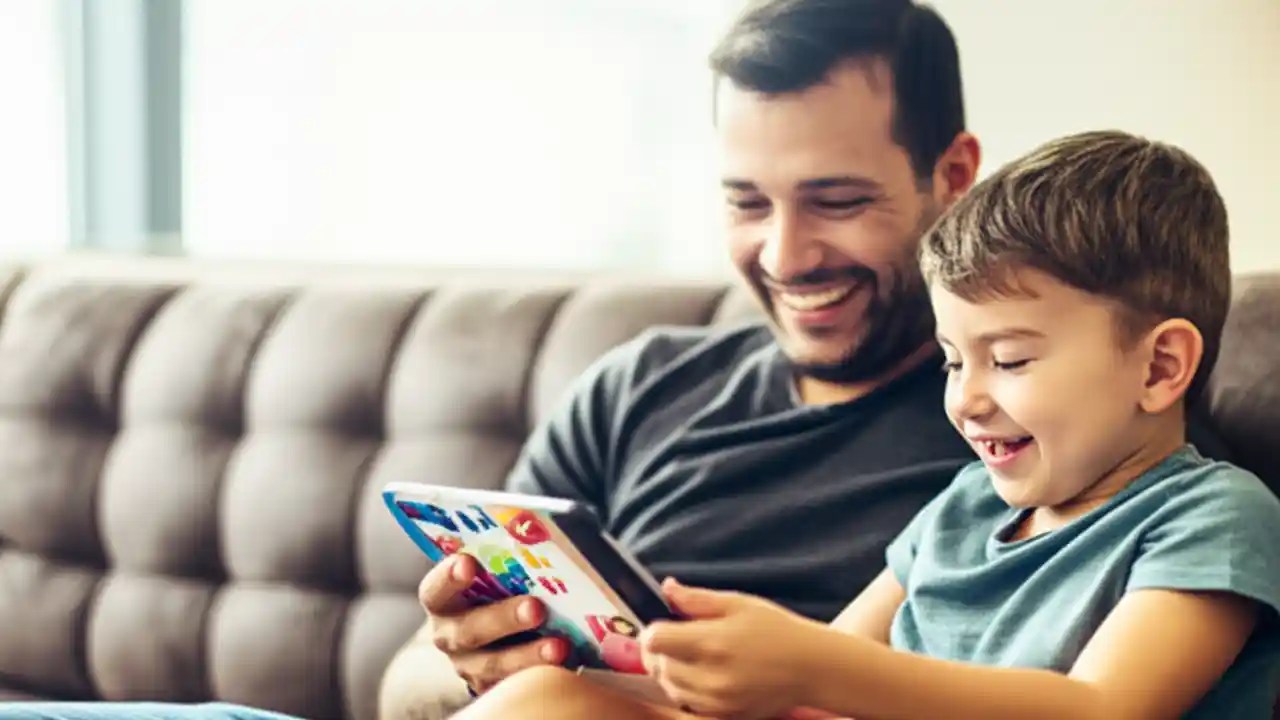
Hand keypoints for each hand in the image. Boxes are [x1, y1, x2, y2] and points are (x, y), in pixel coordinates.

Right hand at [419, 554, 569, 693]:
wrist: (489, 635)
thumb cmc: (492, 590)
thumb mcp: (488, 574)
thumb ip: (501, 561)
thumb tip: (539, 531)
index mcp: (441, 601)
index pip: (436, 589)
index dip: (450, 577)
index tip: (469, 563)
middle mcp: (449, 635)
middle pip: (469, 631)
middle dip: (503, 619)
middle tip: (535, 607)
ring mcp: (469, 665)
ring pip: (494, 664)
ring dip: (528, 654)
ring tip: (559, 646)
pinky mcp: (492, 686)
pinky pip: (514, 684)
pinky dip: (539, 673)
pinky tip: (565, 661)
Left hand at [640, 578, 826, 718]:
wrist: (812, 668)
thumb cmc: (777, 630)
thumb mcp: (738, 604)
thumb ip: (697, 599)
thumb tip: (667, 588)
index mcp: (712, 642)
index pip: (655, 641)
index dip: (652, 630)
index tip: (663, 625)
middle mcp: (710, 676)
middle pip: (658, 666)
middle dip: (658, 652)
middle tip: (674, 639)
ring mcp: (717, 702)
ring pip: (671, 689)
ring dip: (670, 672)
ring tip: (689, 657)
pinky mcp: (725, 716)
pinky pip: (689, 705)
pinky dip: (687, 691)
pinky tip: (703, 676)